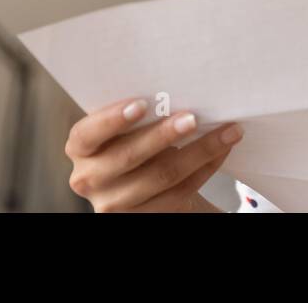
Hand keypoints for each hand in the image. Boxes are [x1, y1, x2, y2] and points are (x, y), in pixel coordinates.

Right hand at [65, 97, 242, 212]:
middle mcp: (89, 179)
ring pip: (161, 176)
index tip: (143, 103)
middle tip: (193, 117)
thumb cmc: (137, 144)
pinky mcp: (143, 218)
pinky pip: (179, 193)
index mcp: (81, 149)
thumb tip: (176, 89)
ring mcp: (114, 204)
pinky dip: (205, 169)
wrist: (148, 189)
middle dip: (164, 135)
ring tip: (226, 132)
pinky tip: (221, 151)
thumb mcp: (126, 131)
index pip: (86, 134)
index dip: (112, 119)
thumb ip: (138, 115)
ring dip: (199, 151)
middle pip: (128, 156)